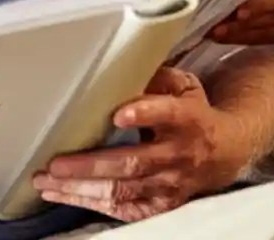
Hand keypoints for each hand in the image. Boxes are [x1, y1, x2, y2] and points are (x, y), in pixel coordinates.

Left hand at [31, 67, 248, 221]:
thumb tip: (119, 65)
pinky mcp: (161, 203)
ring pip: (122, 190)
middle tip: (55, 164)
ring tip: (46, 181)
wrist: (227, 153)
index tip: (119, 114)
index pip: (167, 114)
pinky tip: (62, 194)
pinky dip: (90, 203)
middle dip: (91, 165)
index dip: (144, 114)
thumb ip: (153, 77)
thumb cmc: (193, 115)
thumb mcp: (183, 87)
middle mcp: (178, 154)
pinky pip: (123, 208)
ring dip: (80, 188)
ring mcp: (169, 184)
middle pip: (133, 163)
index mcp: (187, 118)